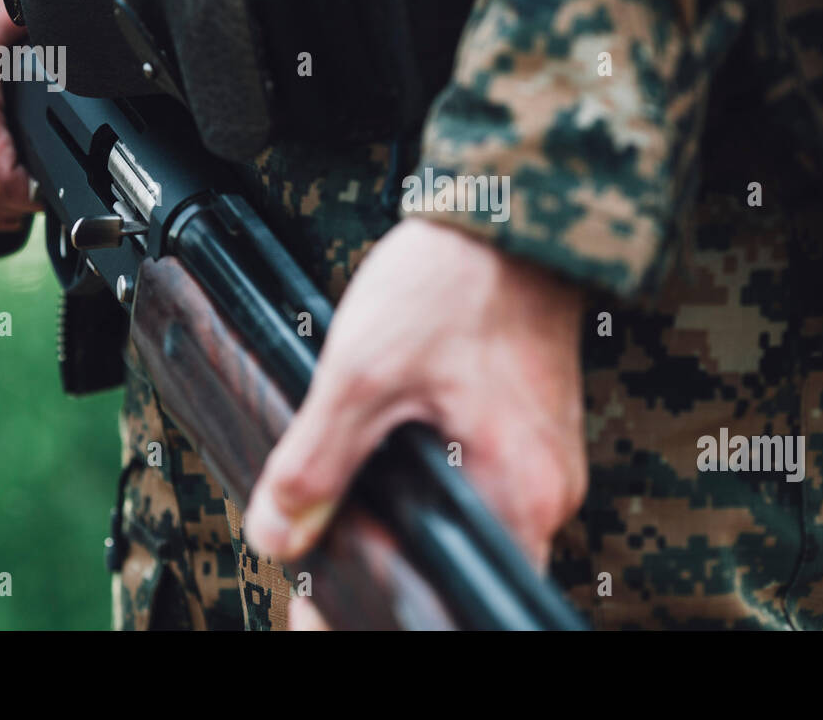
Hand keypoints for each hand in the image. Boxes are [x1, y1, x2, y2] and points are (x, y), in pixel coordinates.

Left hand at [244, 218, 587, 585]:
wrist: (509, 214)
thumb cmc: (454, 284)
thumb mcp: (363, 374)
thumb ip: (316, 463)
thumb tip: (278, 534)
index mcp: (513, 493)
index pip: (445, 594)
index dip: (377, 608)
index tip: (323, 601)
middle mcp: (545, 491)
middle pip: (456, 566)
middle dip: (385, 567)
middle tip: (320, 552)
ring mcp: (543, 462)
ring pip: (468, 525)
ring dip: (407, 526)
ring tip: (346, 506)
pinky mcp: (531, 433)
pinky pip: (481, 484)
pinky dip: (434, 486)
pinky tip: (394, 460)